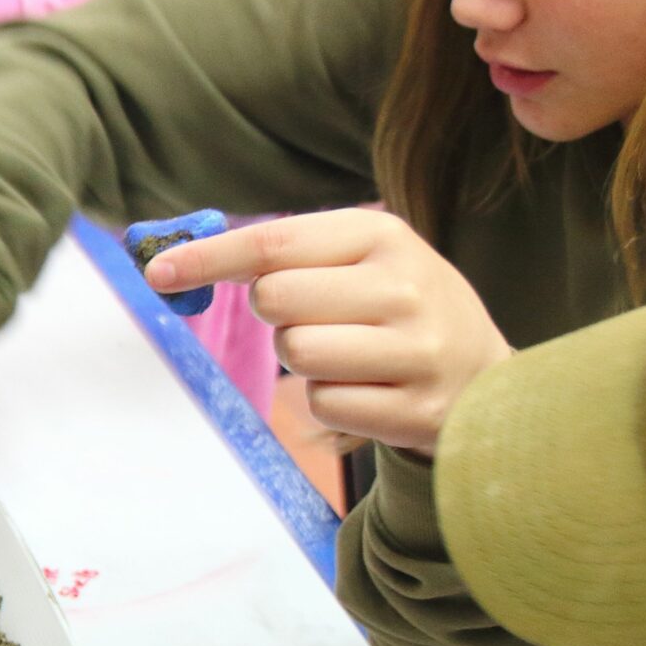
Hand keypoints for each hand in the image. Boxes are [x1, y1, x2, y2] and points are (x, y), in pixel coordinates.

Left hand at [145, 208, 511, 453]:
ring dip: (301, 361)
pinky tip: (368, 390)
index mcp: (383, 235)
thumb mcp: (362, 259)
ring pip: (296, 354)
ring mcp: (415, 350)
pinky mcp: (414, 410)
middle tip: (315, 318)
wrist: (488, 377)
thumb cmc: (398, 309)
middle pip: (275, 300)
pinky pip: (321, 404)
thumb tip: (175, 263)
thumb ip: (283, 255)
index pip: (272, 245)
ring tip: (348, 355)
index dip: (207, 259)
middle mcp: (404, 286)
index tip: (157, 272)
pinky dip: (327, 402)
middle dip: (276, 315)